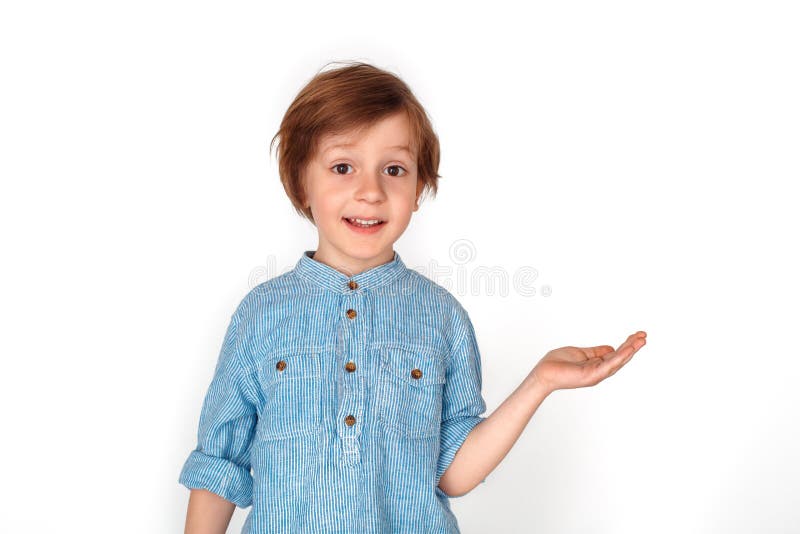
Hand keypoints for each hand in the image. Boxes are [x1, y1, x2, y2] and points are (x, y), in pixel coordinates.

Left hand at [529, 331, 646, 393]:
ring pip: (617, 361)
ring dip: (630, 351)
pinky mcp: (591, 375)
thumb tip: (611, 348)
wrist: (544, 372)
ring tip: (641, 341)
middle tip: (644, 335)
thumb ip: (596, 352)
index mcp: (597, 365)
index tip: (637, 335)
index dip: (627, 345)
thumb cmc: (558, 363)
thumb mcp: (581, 353)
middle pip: (620, 358)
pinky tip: (629, 349)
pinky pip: (608, 365)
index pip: (616, 354)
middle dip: (633, 346)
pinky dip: (619, 357)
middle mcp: (599, 371)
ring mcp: (596, 374)